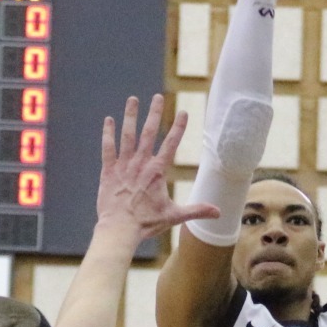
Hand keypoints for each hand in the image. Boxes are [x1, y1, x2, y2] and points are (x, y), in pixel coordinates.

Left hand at [95, 95, 217, 241]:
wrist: (119, 229)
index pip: (171, 144)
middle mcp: (141, 164)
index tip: (184, 112)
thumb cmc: (146, 224)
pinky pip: (108, 148)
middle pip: (149, 133)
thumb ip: (196, 210)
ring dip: (131, 116)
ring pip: (127, 136)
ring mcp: (123, 166)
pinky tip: (108, 120)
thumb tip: (218, 213)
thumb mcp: (174, 216)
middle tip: (158, 96)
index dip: (179, 127)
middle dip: (155, 113)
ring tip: (133, 99)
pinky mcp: (108, 171)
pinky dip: (108, 134)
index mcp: (157, 172)